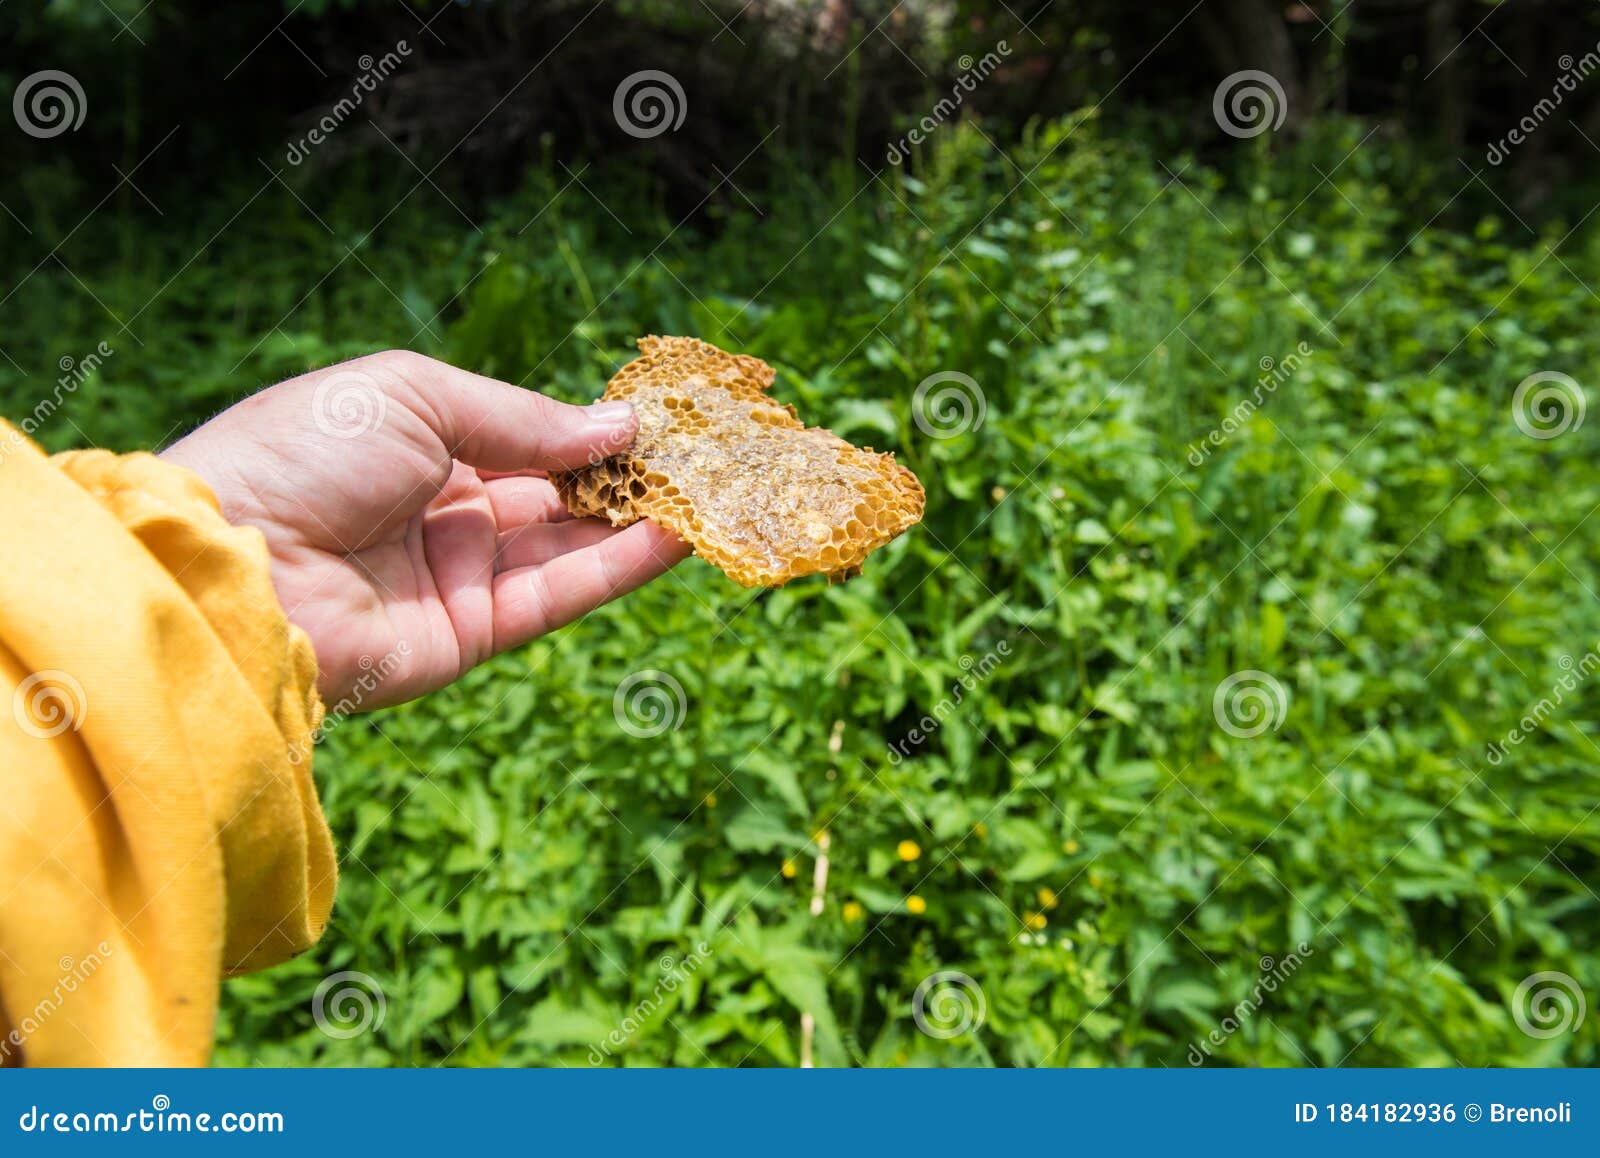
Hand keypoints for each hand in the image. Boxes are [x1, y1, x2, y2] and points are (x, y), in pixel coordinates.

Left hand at [160, 350, 688, 708]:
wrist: (235, 561)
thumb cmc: (306, 453)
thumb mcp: (417, 397)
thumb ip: (526, 418)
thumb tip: (620, 425)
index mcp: (416, 444)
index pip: (525, 437)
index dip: (589, 428)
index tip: (659, 416)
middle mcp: (441, 511)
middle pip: (555, 494)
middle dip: (626, 475)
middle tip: (704, 455)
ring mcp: (457, 576)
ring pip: (569, 546)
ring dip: (640, 519)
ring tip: (711, 491)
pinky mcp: (470, 635)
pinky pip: (559, 594)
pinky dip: (621, 566)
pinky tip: (677, 534)